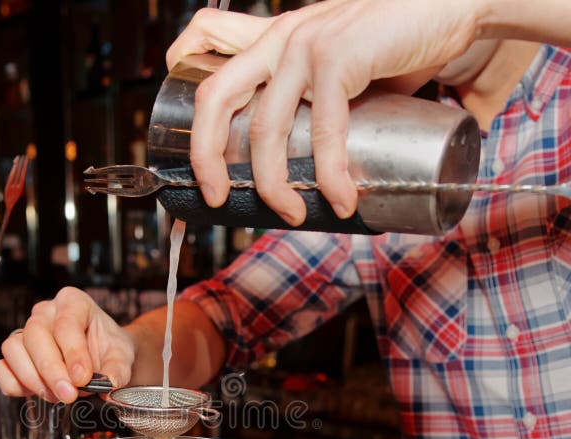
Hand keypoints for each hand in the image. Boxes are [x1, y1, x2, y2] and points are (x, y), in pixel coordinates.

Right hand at [0, 286, 134, 401]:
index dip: (73, 353)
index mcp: (73, 302)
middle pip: (35, 334)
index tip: (83, 379)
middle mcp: (45, 312)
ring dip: (32, 378)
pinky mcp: (15, 356)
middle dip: (50, 369)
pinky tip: (37, 394)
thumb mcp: (122, 356)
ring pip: (12, 348)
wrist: (102, 360)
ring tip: (58, 396)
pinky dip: (13, 384)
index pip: (66, 324)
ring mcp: (25, 332)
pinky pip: (0, 368)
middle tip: (69, 395)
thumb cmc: (109, 351)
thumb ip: (117, 369)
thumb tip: (109, 384)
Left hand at [167, 1, 477, 223]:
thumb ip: (329, 104)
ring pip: (264, 129)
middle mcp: (282, 38)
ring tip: (294, 215)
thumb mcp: (348, 70)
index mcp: (276, 39)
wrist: (461, 5)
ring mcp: (307, 45)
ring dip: (274, 186)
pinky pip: (322, 131)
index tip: (182, 118)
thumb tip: (330, 163)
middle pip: (215, 98)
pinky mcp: (339, 58)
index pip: (209, 41)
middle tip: (217, 199)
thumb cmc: (406, 41)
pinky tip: (341, 200)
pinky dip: (330, 174)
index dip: (179, 69)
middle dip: (206, 158)